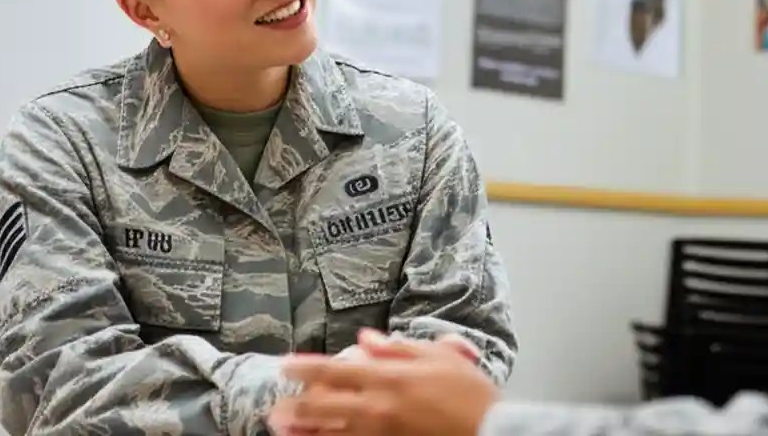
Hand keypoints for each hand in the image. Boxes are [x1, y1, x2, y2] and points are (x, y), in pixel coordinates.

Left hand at [276, 329, 498, 435]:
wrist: (492, 432)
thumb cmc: (470, 394)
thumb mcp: (439, 357)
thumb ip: (397, 348)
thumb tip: (365, 341)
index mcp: (389, 378)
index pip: (335, 371)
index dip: (305, 368)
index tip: (284, 365)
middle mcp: (378, 408)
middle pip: (324, 406)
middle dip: (295, 405)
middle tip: (275, 406)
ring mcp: (380, 435)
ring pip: (330, 433)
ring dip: (303, 430)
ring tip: (281, 428)